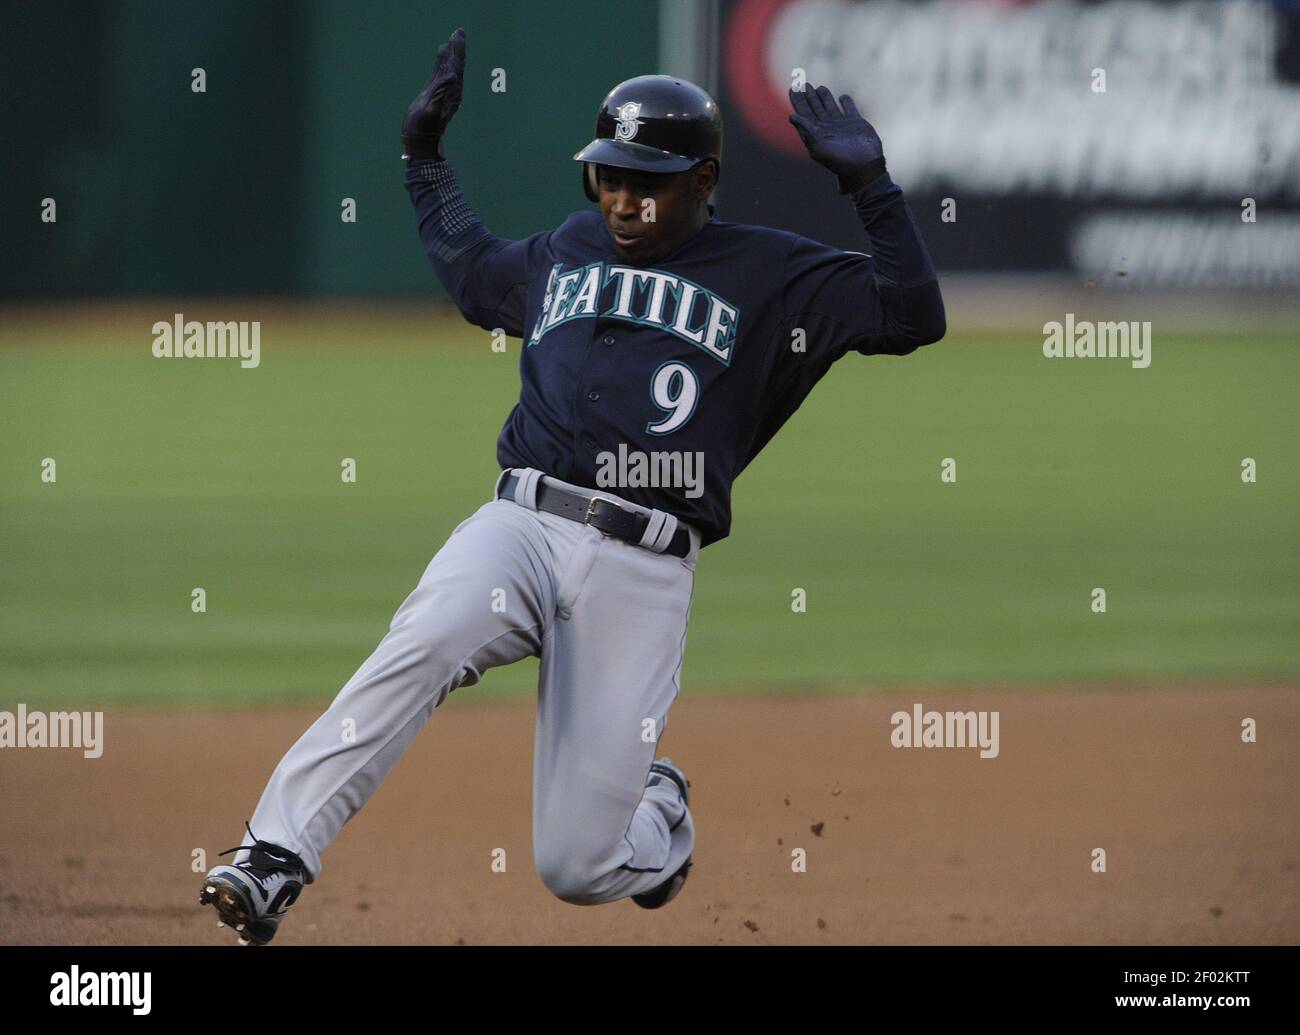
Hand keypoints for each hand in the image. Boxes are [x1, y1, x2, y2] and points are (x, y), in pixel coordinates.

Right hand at [402, 27, 466, 159]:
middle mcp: (450, 90)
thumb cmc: (424, 128)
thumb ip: (441, 92)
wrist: (420, 141)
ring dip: (451, 52)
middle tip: (459, 31)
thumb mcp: (431, 111)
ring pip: (448, 66)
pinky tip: (442, 52)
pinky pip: (440, 72)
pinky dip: (442, 60)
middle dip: (457, 47)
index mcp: (452, 92)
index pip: (456, 67)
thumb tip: (452, 76)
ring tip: (453, 37)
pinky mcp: (434, 92)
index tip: (458, 37)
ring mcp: (443, 91)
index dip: (458, 51)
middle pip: (455, 64)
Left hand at [788, 85, 885, 193]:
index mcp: (816, 133)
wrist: (863, 165)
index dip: (797, 101)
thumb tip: (791, 116)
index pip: (803, 113)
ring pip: (830, 107)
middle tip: (803, 84)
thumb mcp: (819, 147)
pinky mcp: (855, 122)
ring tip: (818, 88)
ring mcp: (841, 125)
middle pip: (815, 108)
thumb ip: (806, 131)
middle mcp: (827, 128)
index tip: (793, 88)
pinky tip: (842, 97)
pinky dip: (846, 102)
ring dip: (824, 97)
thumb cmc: (839, 160)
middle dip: (809, 96)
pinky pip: (849, 109)